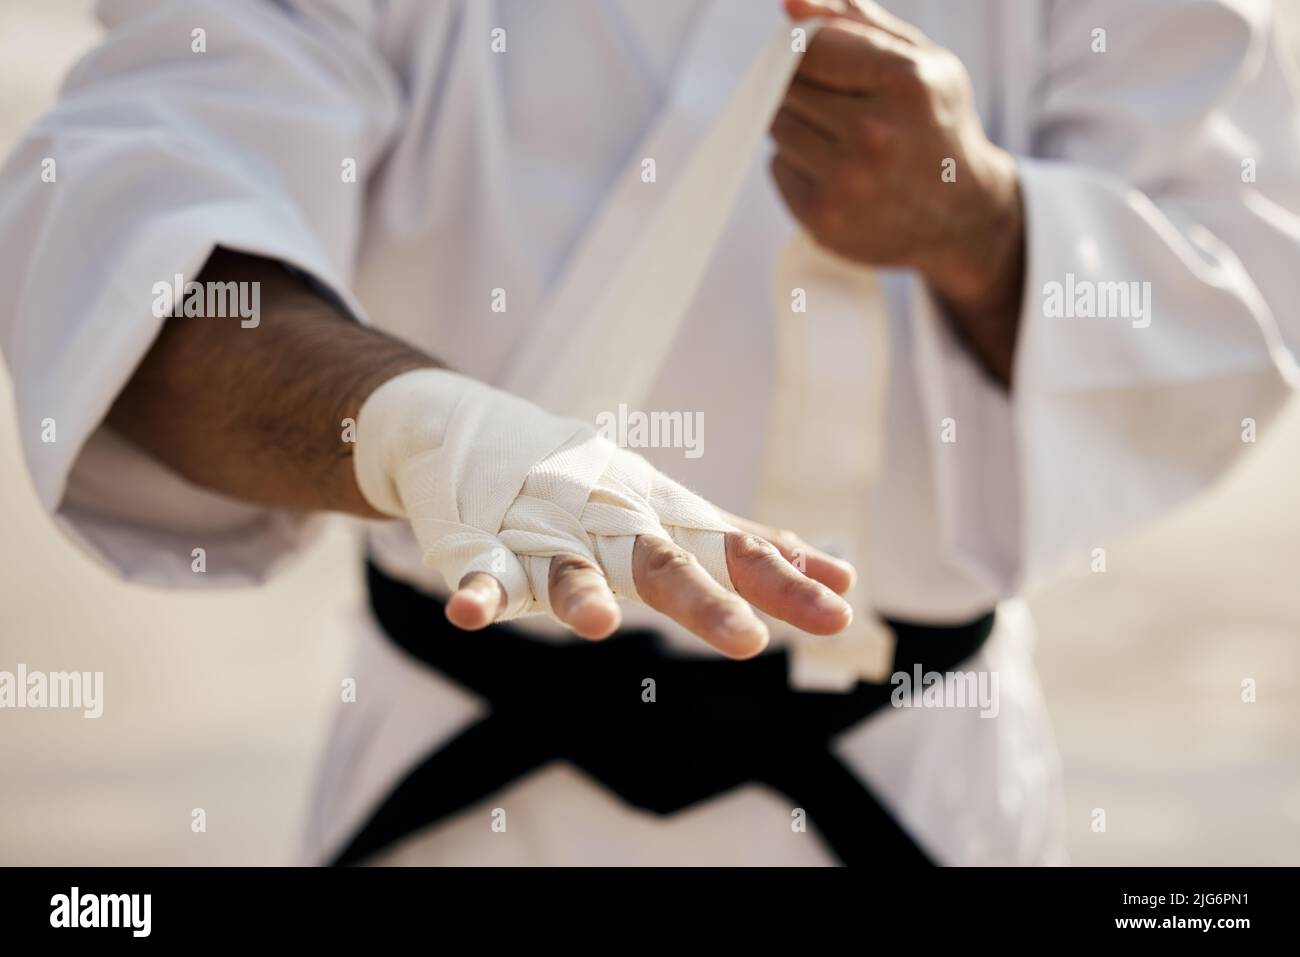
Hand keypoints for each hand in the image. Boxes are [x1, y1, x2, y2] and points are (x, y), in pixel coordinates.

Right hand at [354, 368, 855, 660]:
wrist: (465, 425)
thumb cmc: (589, 483)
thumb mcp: (672, 510)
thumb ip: (751, 550)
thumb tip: (846, 581)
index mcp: (659, 516)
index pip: (731, 549)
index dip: (784, 580)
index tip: (840, 610)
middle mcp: (610, 520)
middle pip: (661, 563)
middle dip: (704, 601)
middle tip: (747, 642)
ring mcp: (544, 530)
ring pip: (568, 568)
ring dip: (582, 594)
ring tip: (599, 626)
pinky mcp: (482, 543)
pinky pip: (482, 572)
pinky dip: (476, 593)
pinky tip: (467, 616)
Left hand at [774, 0, 1025, 383]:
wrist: (960, 213)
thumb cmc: (935, 124)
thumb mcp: (919, 61)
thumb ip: (856, 23)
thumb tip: (791, 4)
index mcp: (906, 83)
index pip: (811, 48)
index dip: (807, 50)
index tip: (818, 60)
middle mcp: (875, 135)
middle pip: (788, 87)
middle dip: (804, 88)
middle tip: (837, 104)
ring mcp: (847, 182)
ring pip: (777, 126)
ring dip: (797, 125)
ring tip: (839, 137)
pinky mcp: (824, 218)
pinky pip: (778, 168)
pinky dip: (797, 164)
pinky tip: (836, 170)